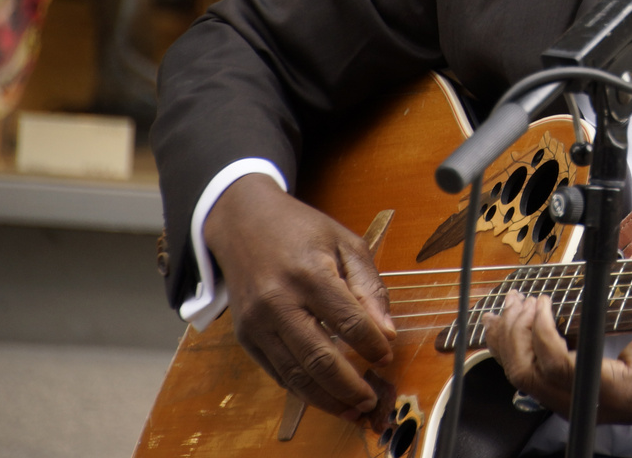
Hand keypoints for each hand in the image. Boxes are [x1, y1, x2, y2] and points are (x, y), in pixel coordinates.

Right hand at [204, 174, 395, 420]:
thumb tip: (387, 331)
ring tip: (352, 408)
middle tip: (371, 401)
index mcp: (309, 273)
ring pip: (295, 374)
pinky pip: (276, 372)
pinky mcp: (245, 336)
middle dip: (349, 386)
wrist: (243, 223)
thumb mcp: (346, 243)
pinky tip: (324, 396)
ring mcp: (257, 323)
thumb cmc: (301, 231)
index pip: (348, 321)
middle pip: (318, 357)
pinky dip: (302, 389)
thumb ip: (370, 286)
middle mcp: (278, 301)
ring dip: (326, 398)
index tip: (388, 355)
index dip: (372, 344)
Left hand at [485, 289, 631, 431]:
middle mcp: (589, 403)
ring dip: (510, 337)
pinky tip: (508, 326)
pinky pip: (531, 377)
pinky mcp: (572, 397)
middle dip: (518, 331)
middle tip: (525, 298)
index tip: (546, 301)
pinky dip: (515, 348)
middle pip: (529, 374)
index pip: (560, 367)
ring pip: (523, 378)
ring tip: (510, 305)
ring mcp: (576, 404)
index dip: (543, 332)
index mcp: (615, 388)